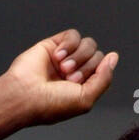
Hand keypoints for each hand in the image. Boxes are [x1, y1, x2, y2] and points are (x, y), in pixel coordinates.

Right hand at [3, 29, 117, 125]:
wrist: (24, 95)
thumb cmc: (51, 104)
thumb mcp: (85, 98)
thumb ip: (104, 78)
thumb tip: (114, 57)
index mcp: (85, 86)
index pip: (104, 70)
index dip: (96, 73)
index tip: (78, 83)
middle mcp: (76, 71)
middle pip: (97, 56)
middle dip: (85, 66)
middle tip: (68, 78)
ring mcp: (66, 58)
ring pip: (88, 44)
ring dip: (77, 56)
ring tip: (62, 68)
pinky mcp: (54, 45)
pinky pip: (73, 35)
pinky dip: (68, 45)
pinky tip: (57, 56)